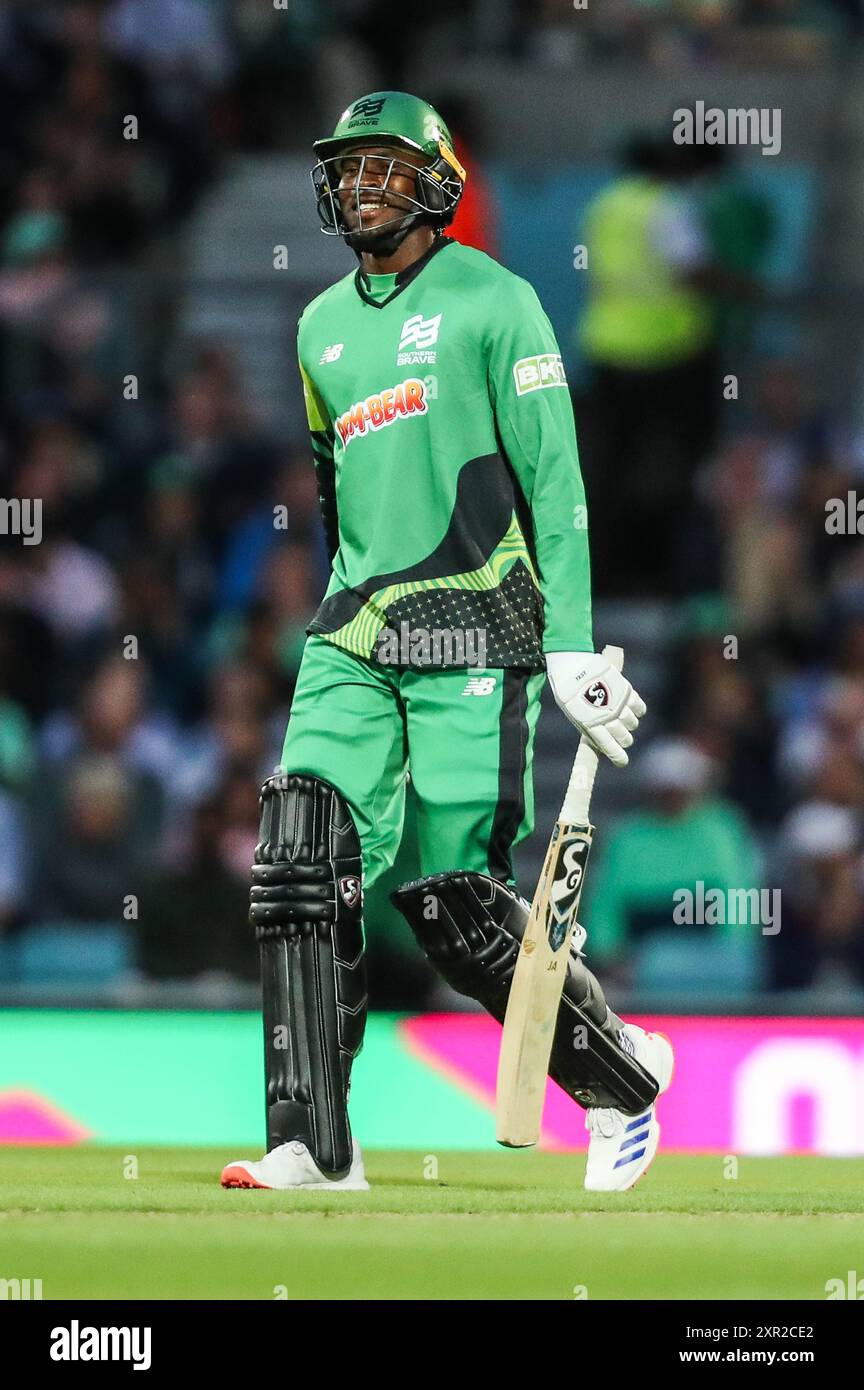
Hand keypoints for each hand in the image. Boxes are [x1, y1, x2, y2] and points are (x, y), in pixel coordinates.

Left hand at [545, 650, 645, 767]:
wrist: (571, 666)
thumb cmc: (569, 692)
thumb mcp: (575, 714)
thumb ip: (590, 728)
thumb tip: (602, 742)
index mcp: (591, 725)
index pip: (609, 746)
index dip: (618, 756)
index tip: (623, 762)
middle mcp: (607, 716)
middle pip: (624, 737)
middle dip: (624, 740)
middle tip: (623, 739)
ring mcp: (617, 703)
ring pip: (632, 723)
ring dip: (630, 725)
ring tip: (622, 719)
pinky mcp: (625, 690)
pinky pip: (639, 707)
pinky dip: (638, 711)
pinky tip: (632, 709)